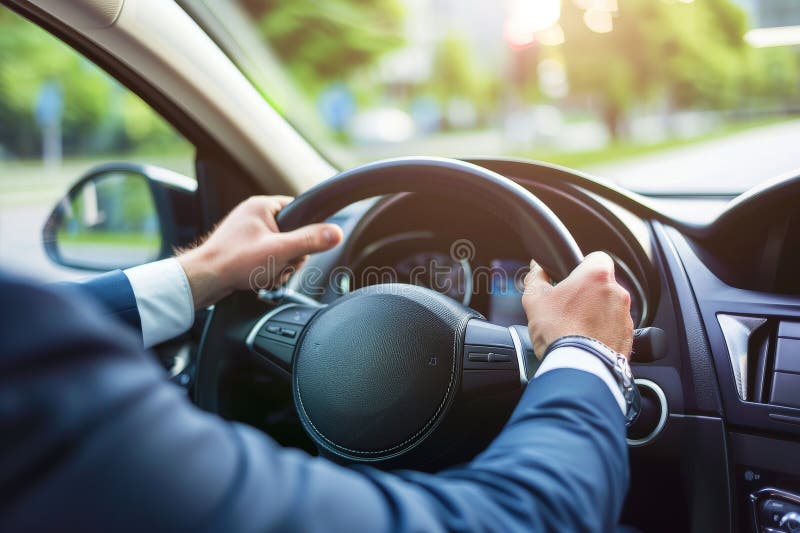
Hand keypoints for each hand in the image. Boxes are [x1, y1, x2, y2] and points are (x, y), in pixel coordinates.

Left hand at [178, 196, 342, 308]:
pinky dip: (266, 271)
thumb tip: (336, 233)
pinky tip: (257, 278)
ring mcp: (247, 233)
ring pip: (281, 250)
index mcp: (262, 206)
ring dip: (278, 266)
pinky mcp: (243, 249)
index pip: (299, 211)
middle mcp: (254, 216)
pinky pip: (267, 259)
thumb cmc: (234, 262)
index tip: (298, 248)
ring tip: (264, 273)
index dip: (304, 232)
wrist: (203, 281)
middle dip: (289, 256)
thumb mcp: (280, 250)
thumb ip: (310, 240)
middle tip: (276, 264)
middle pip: (292, 235)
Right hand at [521, 251, 633, 358]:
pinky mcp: (628, 337)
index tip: (571, 279)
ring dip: (596, 313)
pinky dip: (603, 332)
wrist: (578, 368)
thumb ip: (535, 278)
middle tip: (568, 307)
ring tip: (575, 328)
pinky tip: (586, 341)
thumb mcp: (534, 300)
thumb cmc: (558, 332)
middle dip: (587, 293)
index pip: (596, 257)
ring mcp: (625, 316)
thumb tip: (536, 269)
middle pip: (603, 284)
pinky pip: (615, 328)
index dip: (581, 266)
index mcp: (596, 276)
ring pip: (610, 306)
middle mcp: (617, 292)